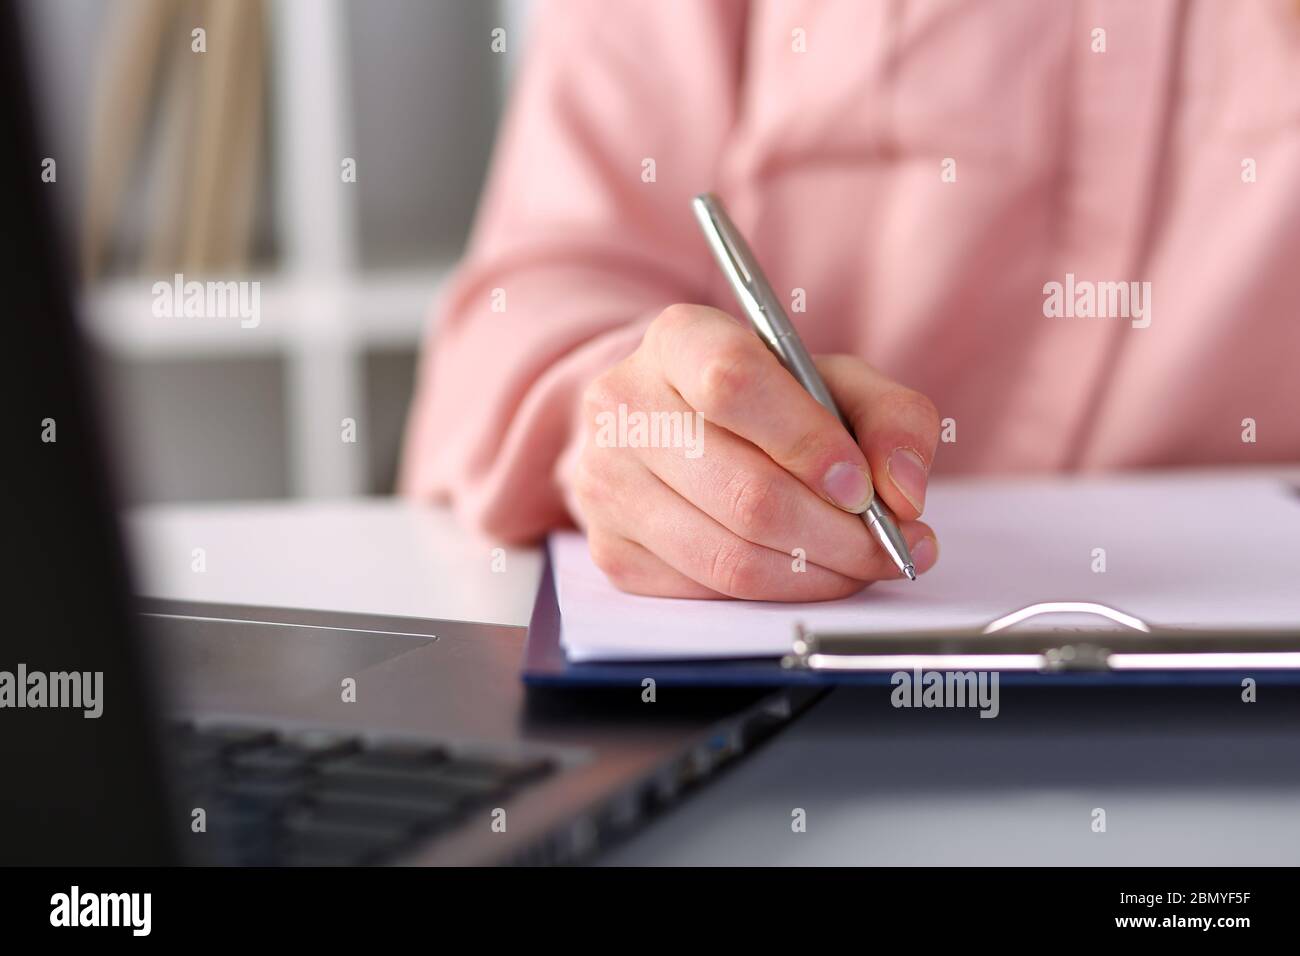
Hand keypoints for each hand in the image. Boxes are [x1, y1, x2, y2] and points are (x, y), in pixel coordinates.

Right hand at [569, 304, 940, 599]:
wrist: (673, 430)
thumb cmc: (766, 404)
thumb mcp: (835, 383)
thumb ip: (891, 418)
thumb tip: (904, 494)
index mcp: (678, 340)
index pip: (733, 383)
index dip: (807, 442)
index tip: (862, 487)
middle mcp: (624, 407)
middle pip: (744, 492)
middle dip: (838, 534)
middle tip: (891, 545)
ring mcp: (607, 484)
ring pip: (729, 557)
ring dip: (816, 575)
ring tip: (861, 563)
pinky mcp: (611, 550)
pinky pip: (708, 593)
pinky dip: (776, 595)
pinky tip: (808, 575)